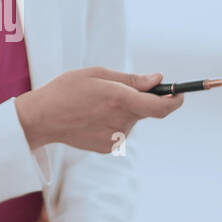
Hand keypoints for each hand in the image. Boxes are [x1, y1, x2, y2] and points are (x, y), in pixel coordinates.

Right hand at [14, 68, 183, 151]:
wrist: (41, 119)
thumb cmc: (67, 89)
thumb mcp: (96, 74)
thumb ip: (131, 79)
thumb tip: (158, 81)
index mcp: (120, 99)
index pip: (161, 107)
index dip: (175, 100)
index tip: (179, 93)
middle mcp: (121, 121)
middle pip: (145, 110)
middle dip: (140, 99)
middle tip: (115, 91)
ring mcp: (115, 138)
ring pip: (132, 120)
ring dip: (124, 111)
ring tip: (96, 105)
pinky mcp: (108, 148)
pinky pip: (121, 131)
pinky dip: (113, 122)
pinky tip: (92, 118)